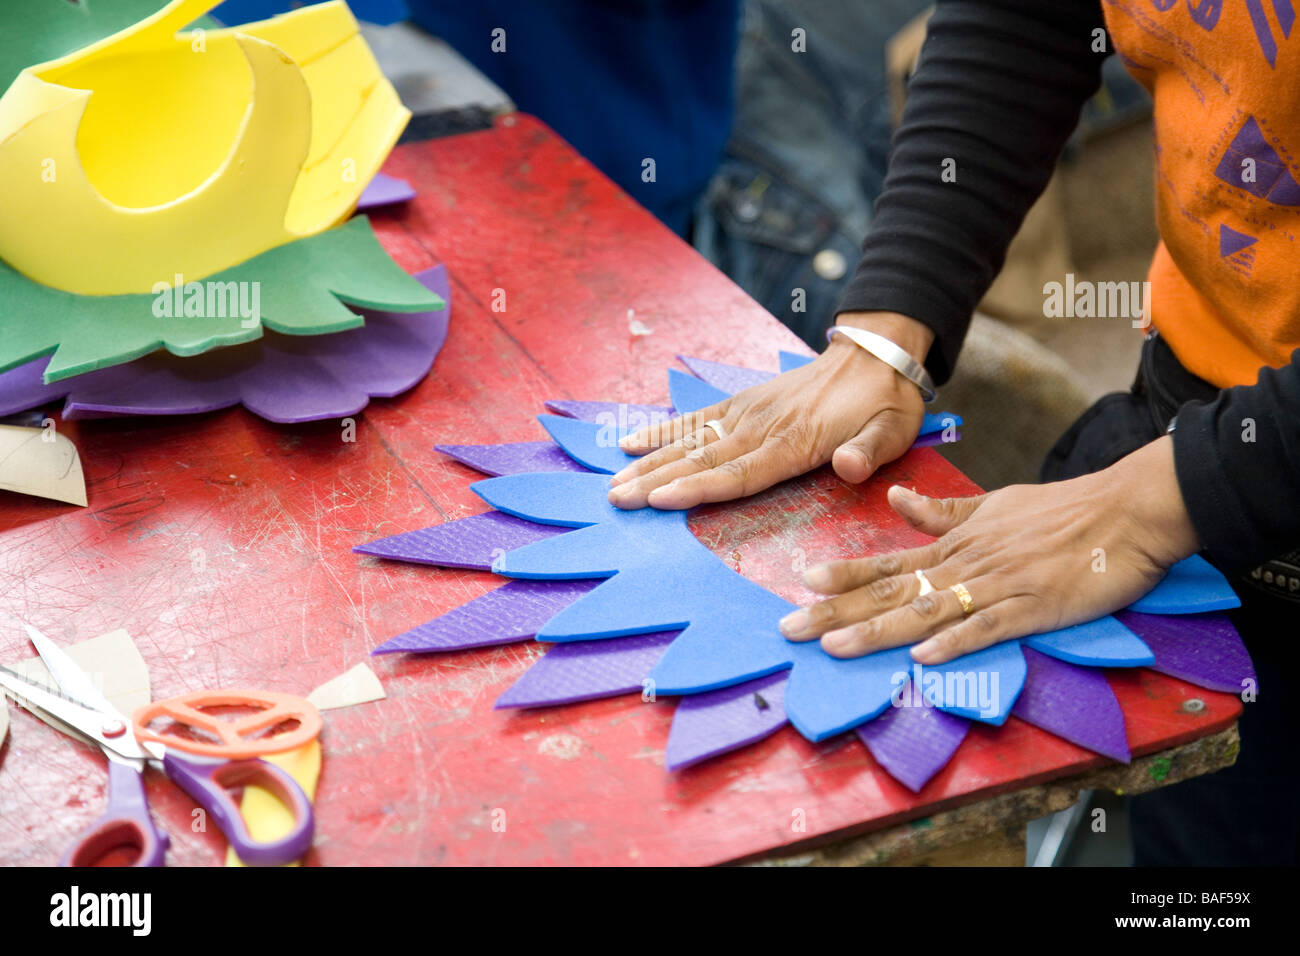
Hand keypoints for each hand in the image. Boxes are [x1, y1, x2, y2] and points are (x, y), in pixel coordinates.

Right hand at [607, 312, 933, 509]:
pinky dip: (662, 431)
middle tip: (616, 499)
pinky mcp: (743, 403)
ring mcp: (748, 412)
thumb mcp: (893, 430)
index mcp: (796, 441)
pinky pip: (696, 419)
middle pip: (702, 460)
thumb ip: (869, 452)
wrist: (876, 354)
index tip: (659, 499)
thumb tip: (848, 467)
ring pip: (691, 442)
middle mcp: (763, 426)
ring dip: (650, 462)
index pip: (739, 472)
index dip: (698, 488)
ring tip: (614, 482)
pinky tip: (631, 444)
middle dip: (656, 481)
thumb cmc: (885, 403)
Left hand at [778, 437, 1199, 662]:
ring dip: (878, 630)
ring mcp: (998, 586)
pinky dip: (956, 641)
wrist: (1125, 511)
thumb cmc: (1061, 510)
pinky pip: (988, 627)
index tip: (802, 584)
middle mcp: (967, 564)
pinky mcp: (1034, 607)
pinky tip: (923, 657)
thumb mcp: (994, 505)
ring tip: (834, 647)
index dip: (845, 575)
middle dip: (837, 613)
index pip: (889, 563)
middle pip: (892, 592)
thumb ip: (942, 512)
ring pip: (928, 611)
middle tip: (789, 630)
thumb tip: (895, 501)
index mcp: (957, 544)